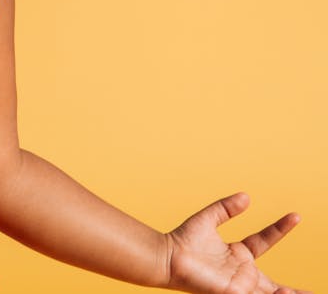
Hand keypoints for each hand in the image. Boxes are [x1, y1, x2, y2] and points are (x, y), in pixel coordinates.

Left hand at [166, 193, 308, 293]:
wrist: (166, 256)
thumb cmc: (182, 241)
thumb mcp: (208, 219)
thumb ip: (225, 208)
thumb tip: (246, 196)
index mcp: (238, 254)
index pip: (265, 241)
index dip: (279, 229)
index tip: (295, 215)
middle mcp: (241, 272)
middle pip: (274, 285)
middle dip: (294, 290)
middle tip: (313, 291)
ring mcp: (238, 284)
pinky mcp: (232, 293)